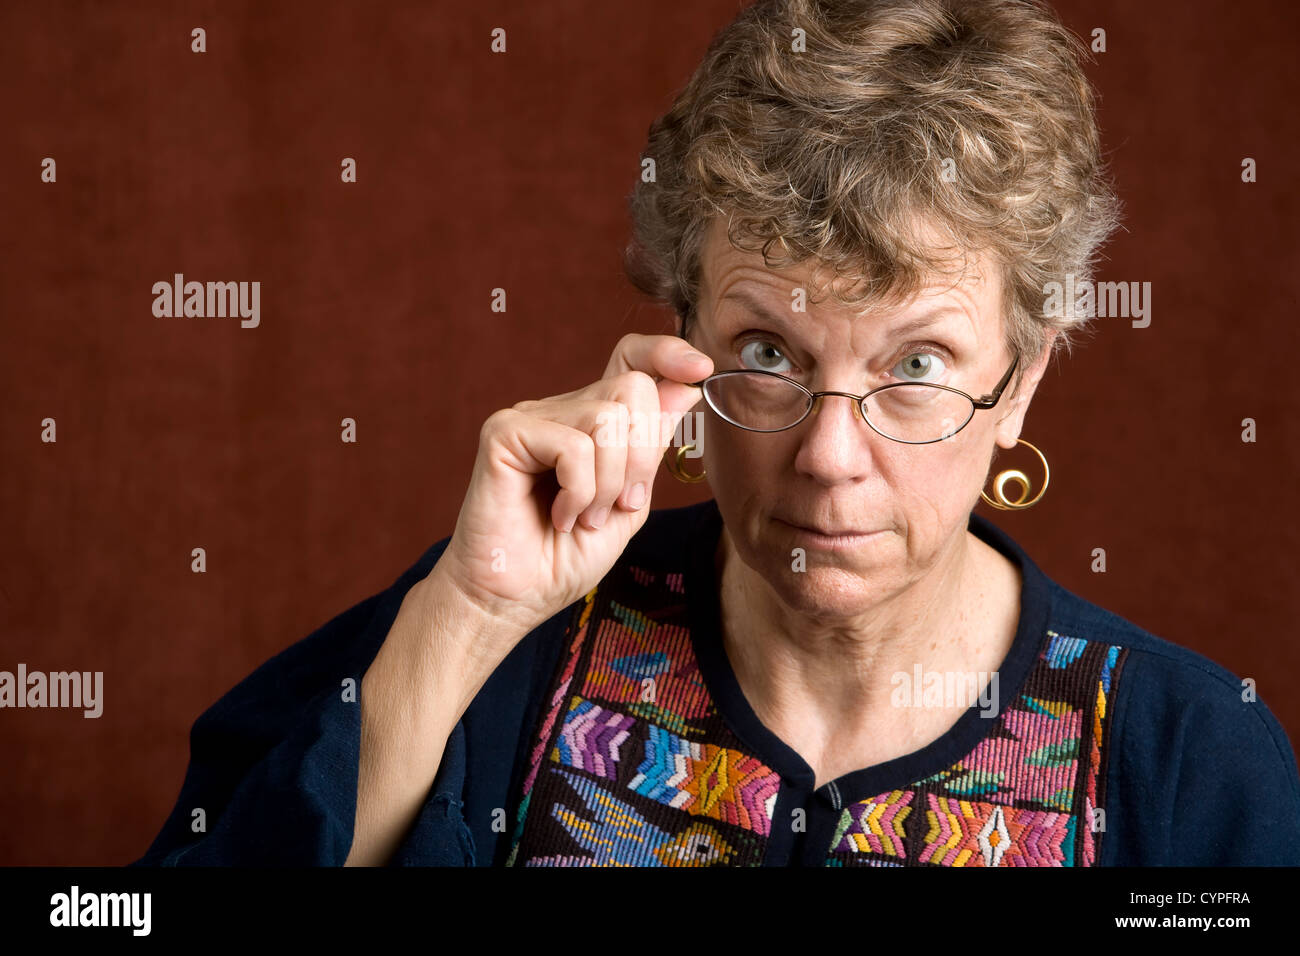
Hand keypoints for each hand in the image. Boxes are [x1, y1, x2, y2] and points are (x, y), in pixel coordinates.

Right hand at [432, 333, 712, 635]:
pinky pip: (574, 446)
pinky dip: (579, 492)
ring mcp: (530, 417)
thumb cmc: (563, 558)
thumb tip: (686, 387)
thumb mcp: (630, 504)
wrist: (514, 599)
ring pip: (607, 418)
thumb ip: (654, 447)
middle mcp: (561, 410)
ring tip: (584, 517)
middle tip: (621, 504)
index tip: (701, 370)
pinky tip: (560, 516)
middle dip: (643, 455)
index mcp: (591, 422)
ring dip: (610, 483)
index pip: (631, 358)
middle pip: (632, 388)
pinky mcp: (504, 433)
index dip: (667, 354)